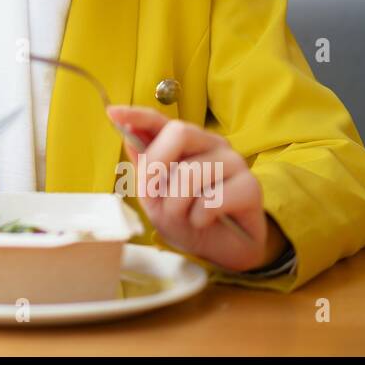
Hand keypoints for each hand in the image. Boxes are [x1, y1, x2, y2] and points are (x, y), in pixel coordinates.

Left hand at [106, 105, 285, 272]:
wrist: (222, 252)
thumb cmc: (188, 220)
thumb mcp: (156, 199)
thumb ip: (145, 170)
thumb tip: (128, 138)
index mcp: (187, 143)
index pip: (161, 121)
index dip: (137, 115)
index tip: (113, 113)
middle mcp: (211, 145)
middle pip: (180, 132)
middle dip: (157, 165)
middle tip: (153, 194)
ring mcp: (233, 162)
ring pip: (192, 172)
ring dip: (177, 203)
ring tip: (184, 215)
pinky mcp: (251, 186)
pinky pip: (213, 199)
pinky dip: (199, 217)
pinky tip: (205, 221)